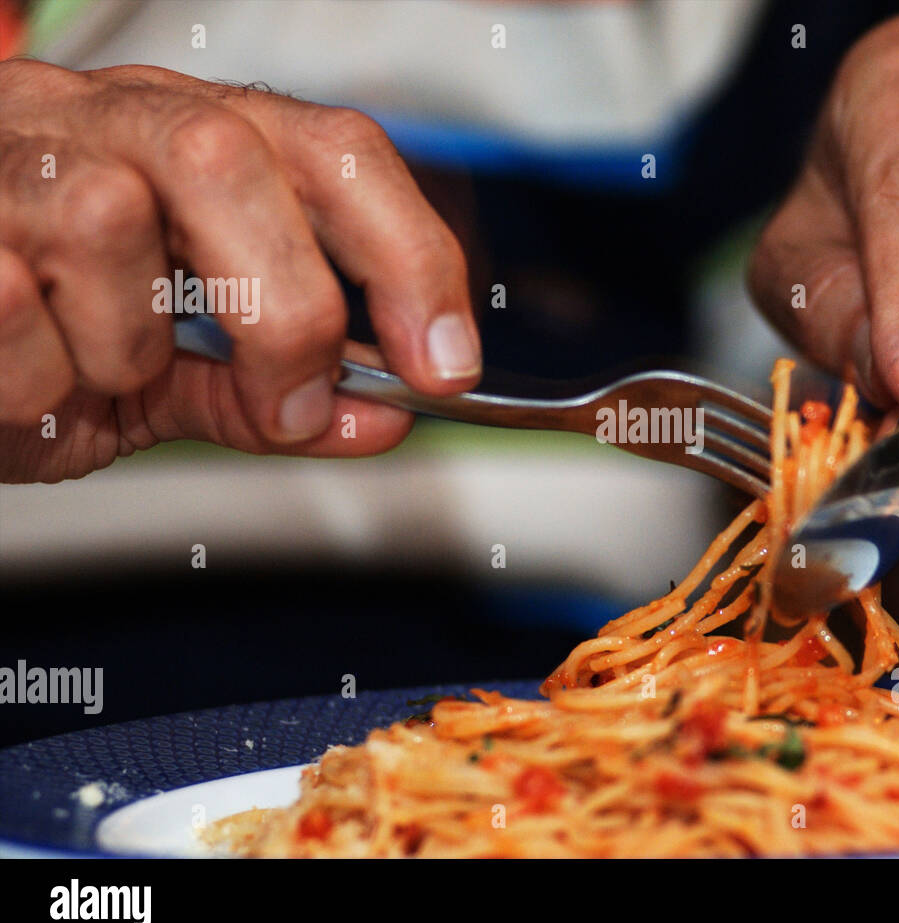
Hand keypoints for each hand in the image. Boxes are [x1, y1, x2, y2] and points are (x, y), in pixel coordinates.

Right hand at [0, 61, 480, 482]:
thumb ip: (271, 387)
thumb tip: (383, 414)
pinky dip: (40, 379)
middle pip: (229, 160)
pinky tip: (34, 376)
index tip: (444, 362)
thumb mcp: (176, 365)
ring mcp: (12, 160)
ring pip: (107, 223)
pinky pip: (13, 305)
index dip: (408, 252)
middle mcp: (106, 122)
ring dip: (127, 343)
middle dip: (287, 305)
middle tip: (293, 398)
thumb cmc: (48, 329)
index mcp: (197, 139)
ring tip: (101, 367)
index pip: (336, 152)